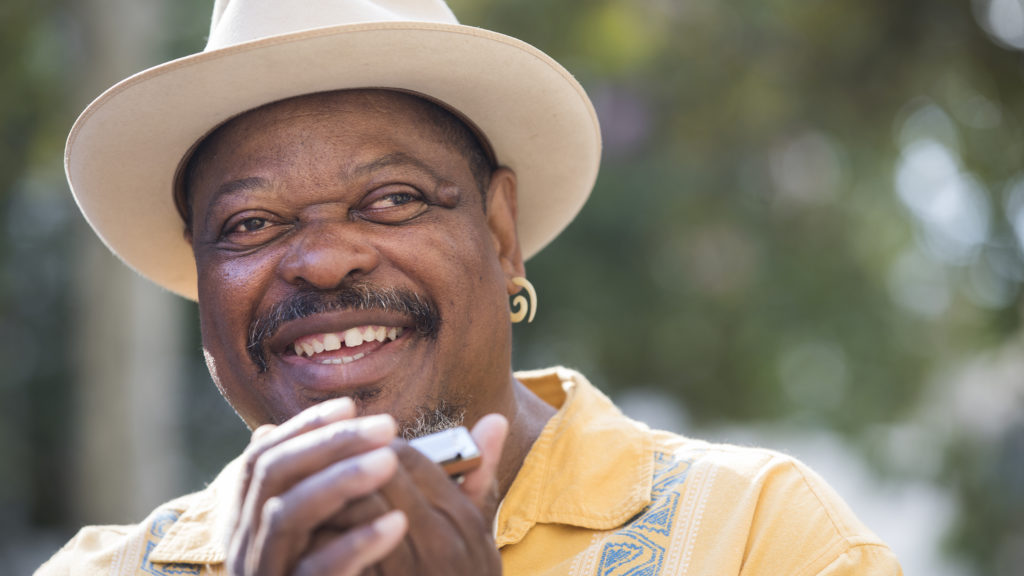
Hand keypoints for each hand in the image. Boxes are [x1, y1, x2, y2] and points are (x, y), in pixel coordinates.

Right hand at [225, 398, 407, 575]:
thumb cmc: (323, 572)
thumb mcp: (305, 530)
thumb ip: (300, 486)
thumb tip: (269, 428)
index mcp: (245, 522)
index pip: (261, 459)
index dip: (302, 428)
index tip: (349, 406)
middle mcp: (243, 546)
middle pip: (273, 476)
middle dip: (329, 443)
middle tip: (386, 425)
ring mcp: (262, 573)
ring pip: (287, 515)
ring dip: (341, 480)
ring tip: (391, 460)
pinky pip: (318, 569)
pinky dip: (357, 542)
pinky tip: (398, 522)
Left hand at [313, 415, 508, 574]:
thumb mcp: (477, 540)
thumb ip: (479, 481)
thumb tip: (494, 420)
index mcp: (466, 525)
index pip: (414, 459)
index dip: (377, 448)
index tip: (355, 452)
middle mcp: (445, 546)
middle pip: (384, 476)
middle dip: (349, 464)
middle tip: (323, 464)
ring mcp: (413, 572)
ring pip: (361, 509)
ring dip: (332, 496)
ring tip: (311, 493)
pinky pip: (345, 554)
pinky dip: (323, 537)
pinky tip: (309, 536)